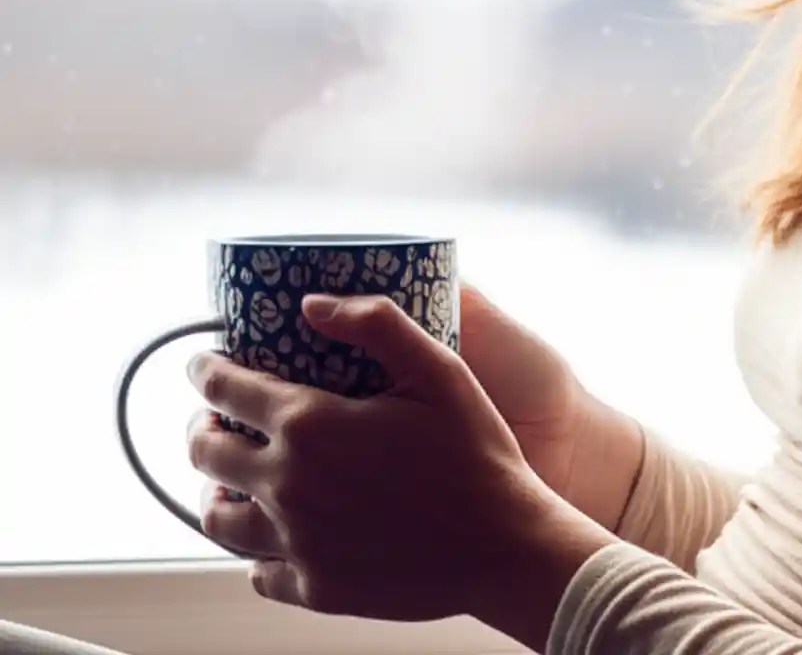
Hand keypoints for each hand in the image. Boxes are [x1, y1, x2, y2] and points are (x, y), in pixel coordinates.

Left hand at [185, 294, 614, 647]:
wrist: (507, 549)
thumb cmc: (479, 456)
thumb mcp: (440, 371)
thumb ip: (377, 324)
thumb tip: (312, 304)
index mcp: (310, 424)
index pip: (224, 388)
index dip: (206, 369)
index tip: (205, 365)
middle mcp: (288, 484)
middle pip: (206, 451)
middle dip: (203, 425)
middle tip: (218, 418)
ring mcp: (297, 542)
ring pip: (217, 517)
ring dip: (216, 489)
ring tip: (234, 479)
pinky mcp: (316, 587)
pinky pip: (257, 571)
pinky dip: (255, 549)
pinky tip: (276, 536)